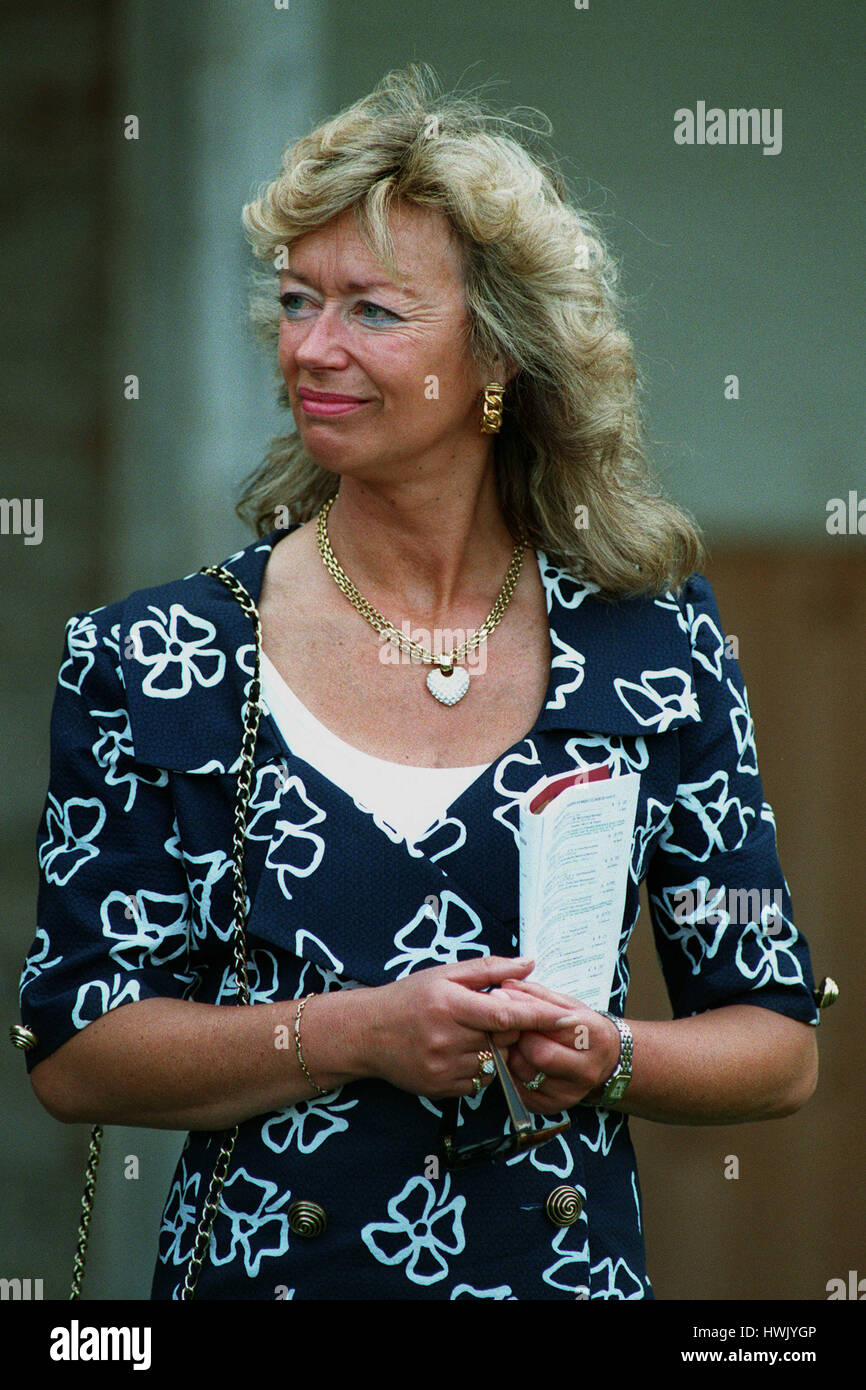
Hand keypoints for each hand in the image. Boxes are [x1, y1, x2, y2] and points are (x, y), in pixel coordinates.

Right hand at [357, 957, 573, 1098]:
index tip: (566, 1016)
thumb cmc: (409, 998)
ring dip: (495, 1049)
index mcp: (450, 1004)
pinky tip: (460, 1052)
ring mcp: (444, 1068)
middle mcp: (447, 1038)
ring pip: (495, 1062)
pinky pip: (480, 1082)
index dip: (539, 1016)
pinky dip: (480, 1068)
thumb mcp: (445, 974)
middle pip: (504, 1038)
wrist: (366, 1033)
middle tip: (493, 1016)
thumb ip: (489, 969)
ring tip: (470, 1034)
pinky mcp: (442, 1089)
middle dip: (510, 1028)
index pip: (506, 1013)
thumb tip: (530, 963)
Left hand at [498, 977, 622, 1112]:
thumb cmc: (583, 1028)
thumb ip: (536, 995)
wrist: (607, 1061)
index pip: (551, 1026)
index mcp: (594, 1036)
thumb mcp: (567, 1005)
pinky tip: (518, 1059)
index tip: (501, 1002)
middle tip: (507, 1025)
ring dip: (511, 1054)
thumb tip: (504, 988)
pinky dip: (512, 1072)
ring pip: (525, 1073)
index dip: (522, 1014)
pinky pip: (520, 1089)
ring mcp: (570, 1093)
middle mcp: (586, 1070)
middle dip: (517, 1038)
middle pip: (539, 1055)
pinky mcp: (552, 1107)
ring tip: (512, 1041)